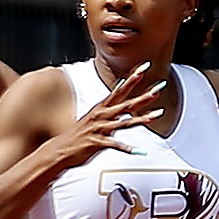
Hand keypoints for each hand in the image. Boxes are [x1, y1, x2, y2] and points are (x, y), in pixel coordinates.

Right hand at [49, 61, 169, 170]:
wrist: (60, 150)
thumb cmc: (78, 135)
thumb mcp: (93, 116)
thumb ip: (109, 105)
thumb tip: (119, 88)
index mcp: (101, 108)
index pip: (120, 89)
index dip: (133, 78)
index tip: (145, 67)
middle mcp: (101, 116)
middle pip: (126, 103)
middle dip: (143, 96)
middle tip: (159, 88)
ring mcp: (100, 129)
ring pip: (124, 122)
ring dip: (141, 119)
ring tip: (156, 115)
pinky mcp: (97, 143)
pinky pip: (115, 145)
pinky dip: (128, 148)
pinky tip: (140, 151)